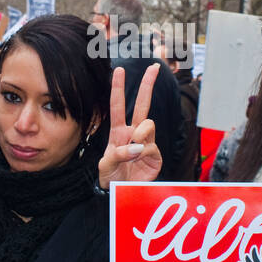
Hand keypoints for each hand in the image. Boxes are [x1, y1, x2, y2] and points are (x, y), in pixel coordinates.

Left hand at [97, 64, 161, 187]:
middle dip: (148, 85)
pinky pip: (151, 146)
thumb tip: (136, 146)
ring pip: (148, 125)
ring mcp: (147, 143)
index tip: (119, 70)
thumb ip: (117, 154)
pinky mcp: (156, 155)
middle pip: (142, 104)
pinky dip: (143, 153)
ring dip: (140, 135)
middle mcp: (134, 133)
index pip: (118, 105)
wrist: (122, 193)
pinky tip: (139, 160)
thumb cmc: (111, 177)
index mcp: (119, 131)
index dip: (117, 88)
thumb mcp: (105, 165)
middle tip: (154, 67)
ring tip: (133, 151)